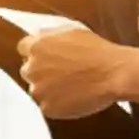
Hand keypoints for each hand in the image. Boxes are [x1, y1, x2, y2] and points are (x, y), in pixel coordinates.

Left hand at [17, 24, 134, 119]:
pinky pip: (48, 106)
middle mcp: (32, 68)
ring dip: (49, 89)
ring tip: (71, 87)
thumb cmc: (97, 50)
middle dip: (41, 72)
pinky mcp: (48, 108)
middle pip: (28, 71)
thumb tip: (37, 36)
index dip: (37, 53)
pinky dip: (58, 104)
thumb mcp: (70, 31)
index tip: (48, 58)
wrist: (114, 73)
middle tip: (63, 74)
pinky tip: (74, 97)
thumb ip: (48, 34)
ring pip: (37, 90)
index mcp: (35, 47)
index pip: (24, 49)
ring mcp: (38, 90)